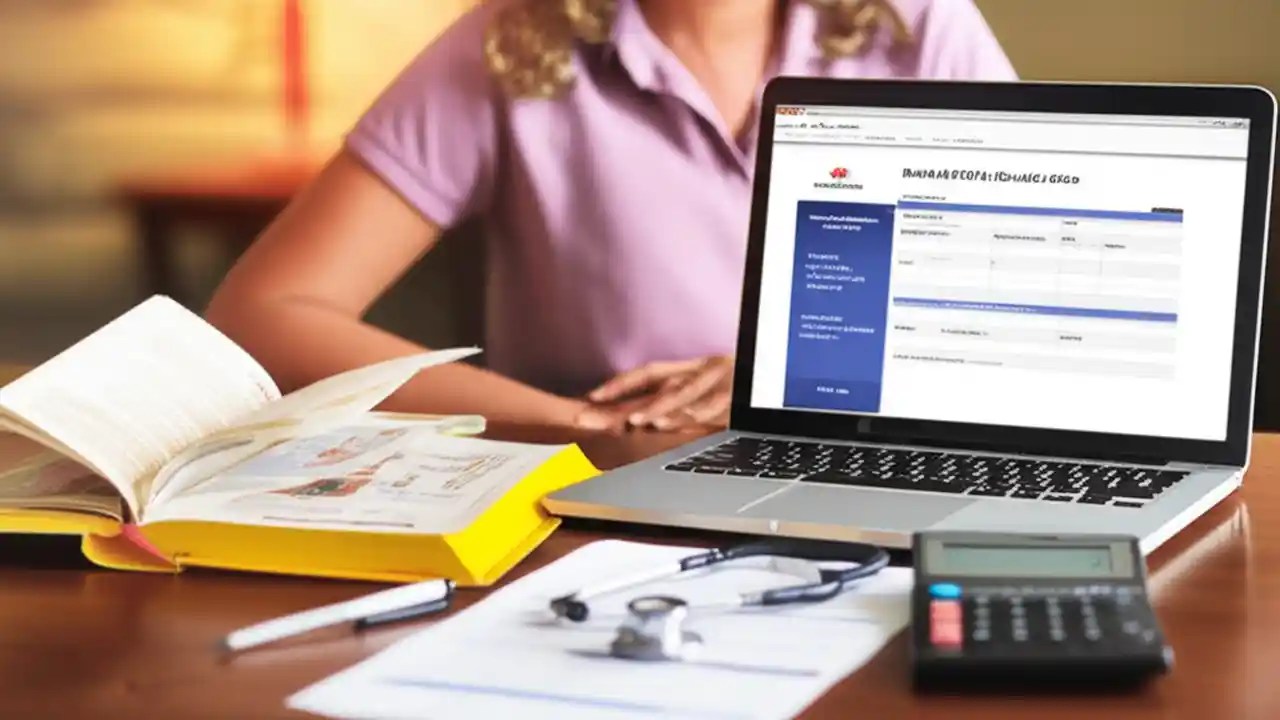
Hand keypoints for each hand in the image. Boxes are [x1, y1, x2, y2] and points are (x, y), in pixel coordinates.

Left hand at [586, 356, 733, 430]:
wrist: (787, 369)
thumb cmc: (742, 386)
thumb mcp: (709, 390)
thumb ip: (678, 401)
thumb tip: (636, 418)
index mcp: (691, 367)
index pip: (648, 373)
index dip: (619, 384)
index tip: (592, 398)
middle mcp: (704, 370)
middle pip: (664, 385)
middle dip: (634, 402)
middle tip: (613, 418)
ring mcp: (724, 379)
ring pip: (690, 392)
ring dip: (666, 407)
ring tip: (645, 421)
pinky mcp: (742, 392)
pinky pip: (721, 402)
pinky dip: (706, 411)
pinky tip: (690, 419)